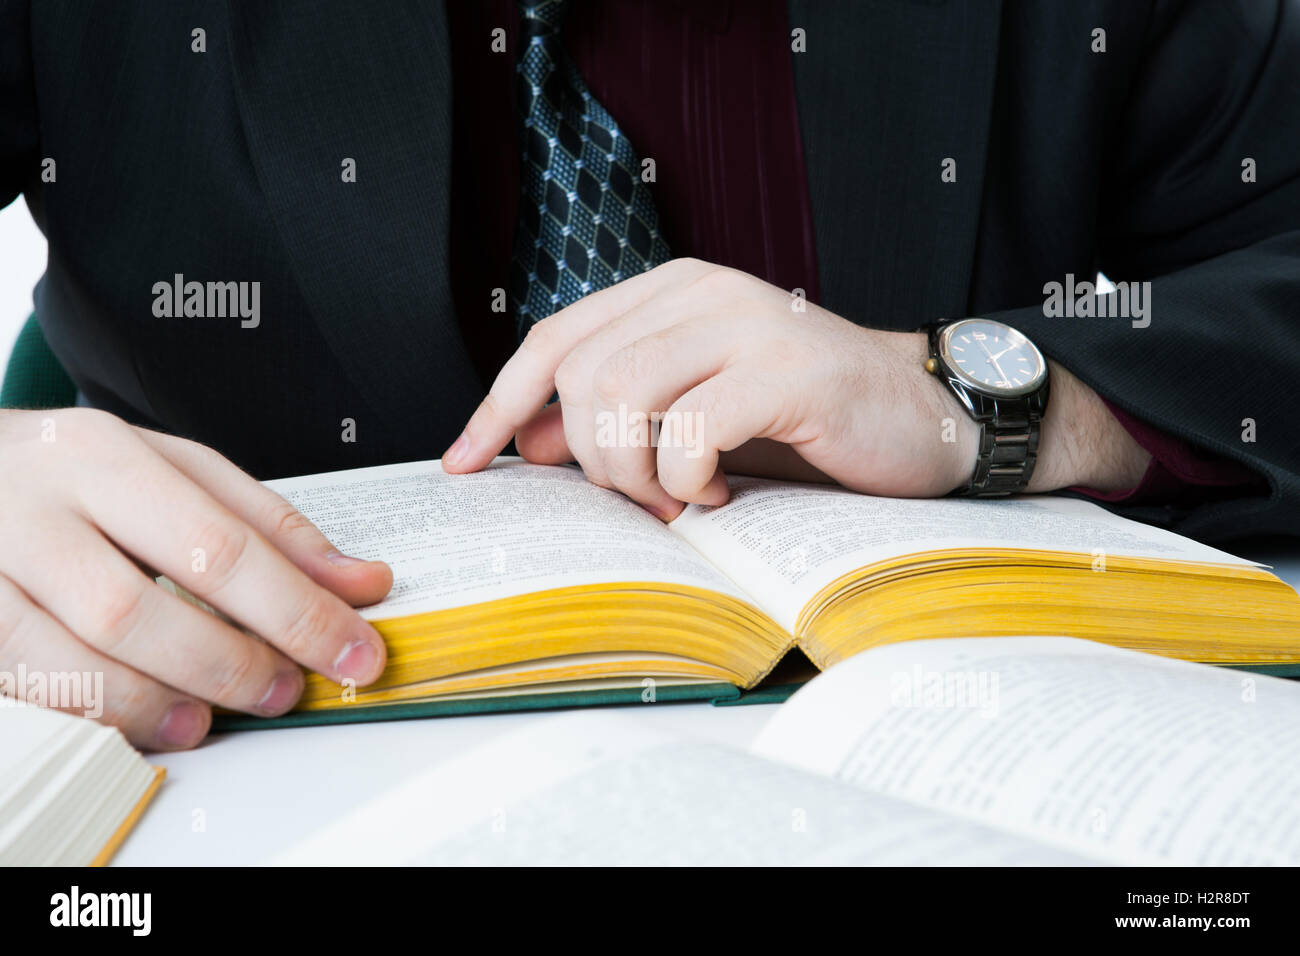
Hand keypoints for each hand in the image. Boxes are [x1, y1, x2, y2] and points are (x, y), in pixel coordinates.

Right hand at [0, 408, 391, 749]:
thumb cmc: (75, 474)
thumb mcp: (174, 471)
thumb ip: (268, 527)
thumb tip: (360, 583)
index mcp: (102, 458)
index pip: (218, 546)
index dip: (296, 611)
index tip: (355, 650)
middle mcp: (33, 511)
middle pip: (136, 610)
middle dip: (228, 664)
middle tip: (284, 689)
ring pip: (70, 660)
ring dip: (156, 704)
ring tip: (210, 717)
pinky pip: (29, 686)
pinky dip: (94, 714)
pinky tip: (142, 718)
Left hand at [445, 259, 1151, 509]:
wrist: (923, 417)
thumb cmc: (804, 422)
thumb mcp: (694, 419)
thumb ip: (616, 420)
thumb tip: (529, 441)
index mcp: (670, 291)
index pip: (553, 339)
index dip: (500, 405)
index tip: (466, 464)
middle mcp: (701, 290)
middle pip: (580, 375)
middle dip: (593, 460)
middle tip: (644, 496)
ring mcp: (746, 321)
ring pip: (621, 398)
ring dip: (636, 473)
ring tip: (681, 497)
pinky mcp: (787, 367)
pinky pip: (690, 431)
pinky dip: (689, 481)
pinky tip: (722, 494)